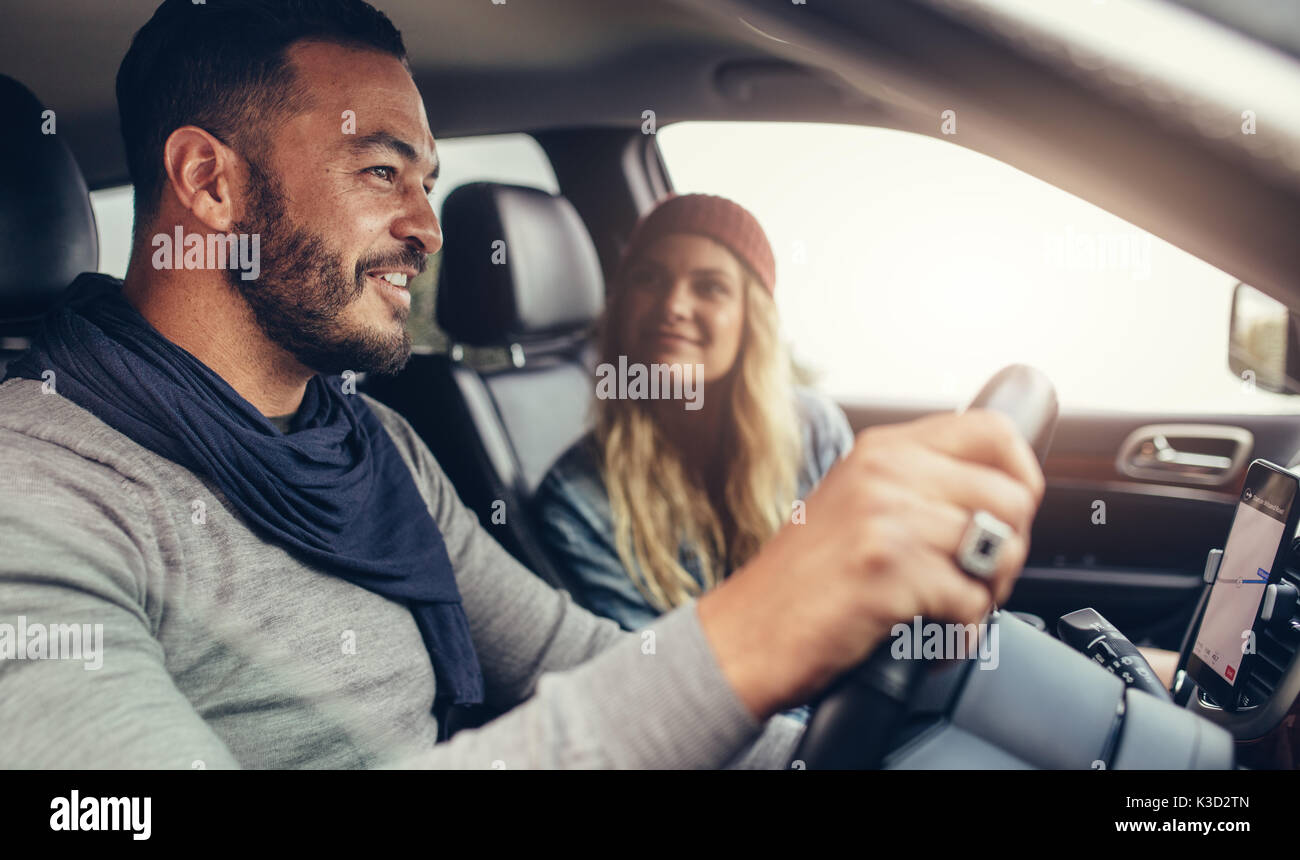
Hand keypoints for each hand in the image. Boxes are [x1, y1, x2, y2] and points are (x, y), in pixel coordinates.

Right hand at [697, 408, 1045, 719]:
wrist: (744, 634)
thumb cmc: (801, 582)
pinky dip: (959, 634)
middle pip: (1012, 497)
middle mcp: (885, 472)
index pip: (994, 430)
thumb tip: (1003, 494)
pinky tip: (927, 637)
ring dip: (986, 596)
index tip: (1012, 515)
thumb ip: (917, 485)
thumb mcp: (855, 503)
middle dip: (1009, 552)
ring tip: (948, 611)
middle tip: (975, 581)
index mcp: (882, 449)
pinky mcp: (888, 571)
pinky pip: (971, 602)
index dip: (1023, 475)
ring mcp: (886, 518)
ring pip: (1000, 552)